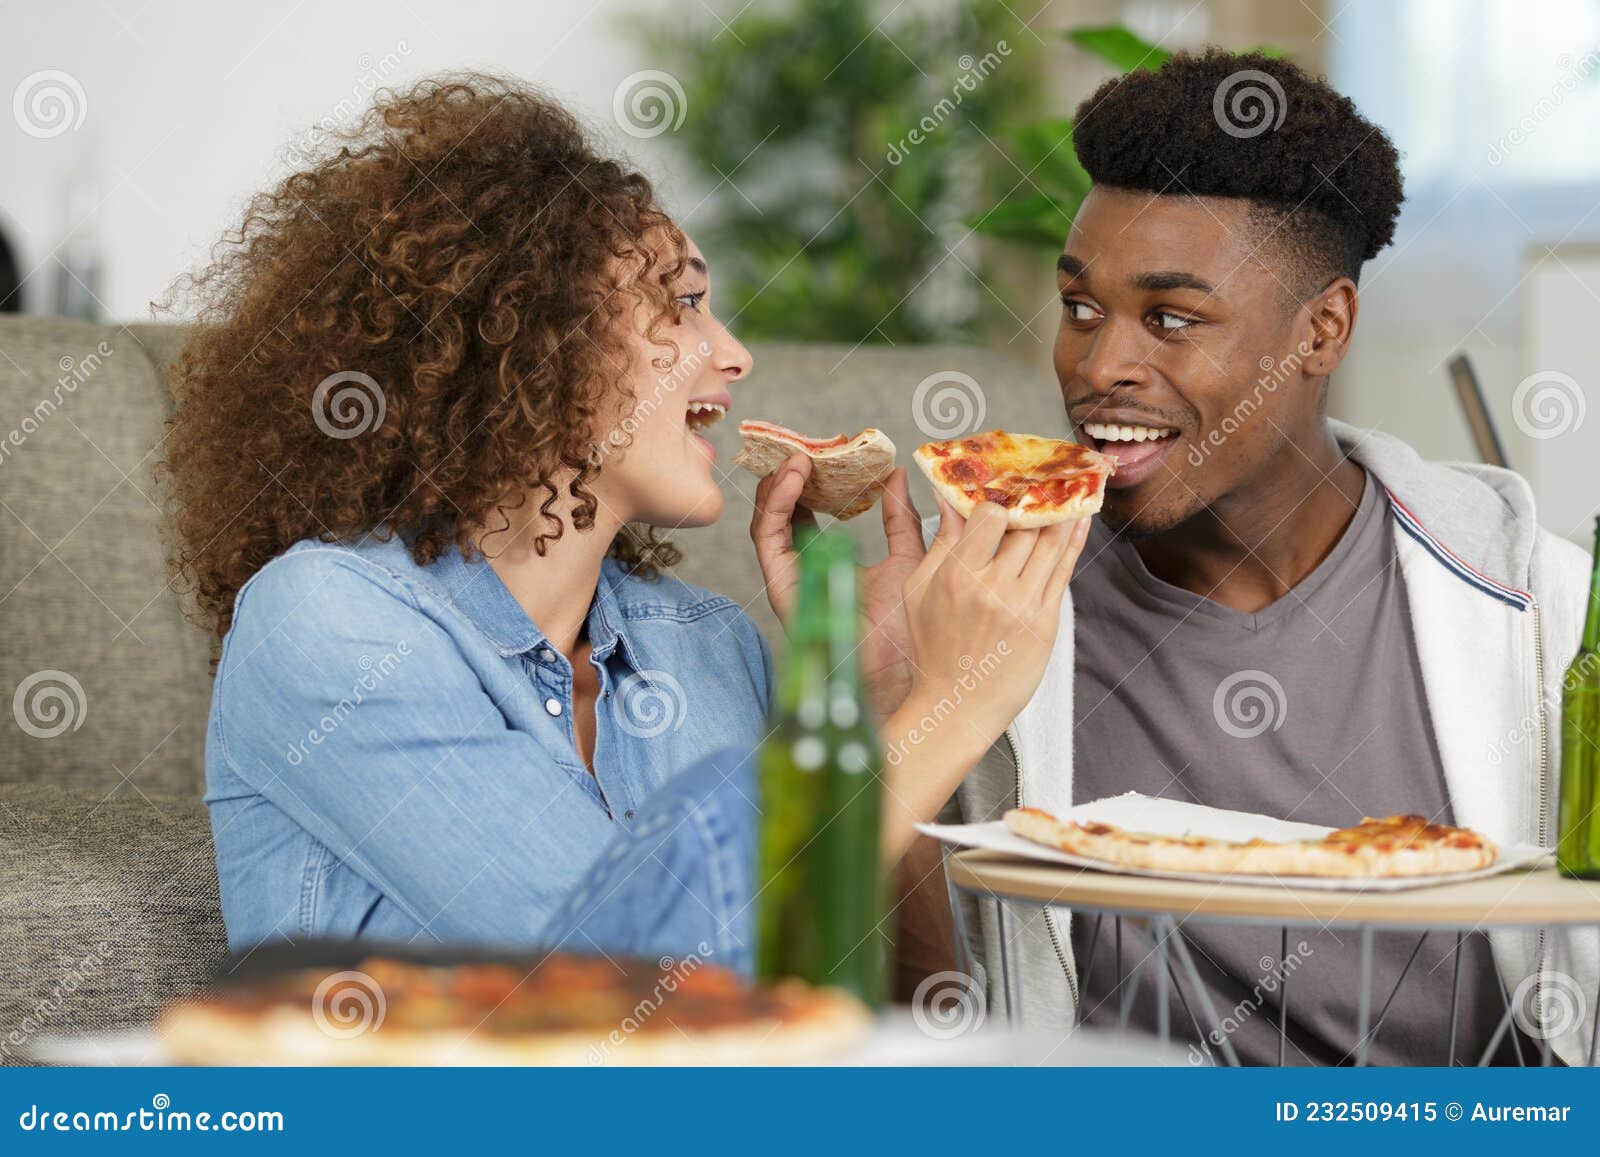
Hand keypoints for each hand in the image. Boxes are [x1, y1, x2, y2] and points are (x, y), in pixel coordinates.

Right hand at [750, 454, 925, 715]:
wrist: (903, 671)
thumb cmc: (908, 628)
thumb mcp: (907, 557)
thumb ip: (900, 519)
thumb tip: (895, 475)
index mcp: (826, 559)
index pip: (805, 508)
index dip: (810, 476)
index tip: (825, 450)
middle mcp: (802, 567)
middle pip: (780, 509)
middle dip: (788, 473)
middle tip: (806, 445)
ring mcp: (788, 576)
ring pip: (766, 518)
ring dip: (778, 482)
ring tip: (800, 456)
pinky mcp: (780, 585)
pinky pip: (767, 535)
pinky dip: (776, 501)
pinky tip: (795, 478)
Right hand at [899, 501, 1089, 747]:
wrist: (957, 705)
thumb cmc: (932, 648)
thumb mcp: (920, 590)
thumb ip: (940, 542)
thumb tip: (951, 497)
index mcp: (957, 576)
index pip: (991, 516)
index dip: (999, 500)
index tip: (1003, 493)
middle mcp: (992, 588)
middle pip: (1025, 526)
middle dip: (1035, 499)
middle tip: (1046, 477)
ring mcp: (1022, 606)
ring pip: (1051, 543)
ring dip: (1064, 512)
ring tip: (1073, 488)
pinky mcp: (1044, 622)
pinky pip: (1064, 570)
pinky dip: (1074, 540)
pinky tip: (1080, 520)